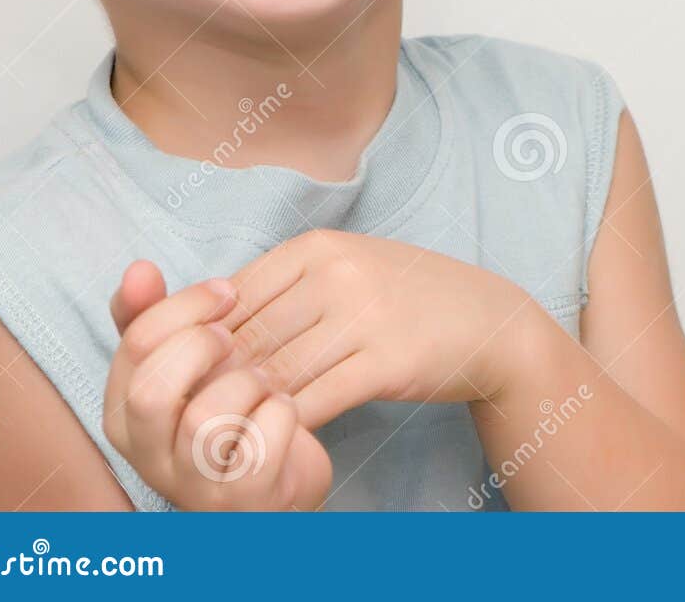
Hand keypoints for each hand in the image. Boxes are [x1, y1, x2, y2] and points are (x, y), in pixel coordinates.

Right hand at [103, 263, 332, 510]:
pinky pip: (260, 447)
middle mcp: (147, 457)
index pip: (135, 345)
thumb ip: (158, 318)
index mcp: (124, 414)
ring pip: (205, 419)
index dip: (187, 305)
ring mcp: (193, 486)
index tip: (227, 291)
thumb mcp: (191, 363)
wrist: (281, 480)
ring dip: (248, 385)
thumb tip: (138, 268)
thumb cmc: (232, 412)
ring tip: (265, 381)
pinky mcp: (242, 500)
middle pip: (153, 389)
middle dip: (205, 348)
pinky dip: (281, 415)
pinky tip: (286, 408)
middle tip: (238, 338)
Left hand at [216, 228, 553, 429]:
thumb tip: (210, 319)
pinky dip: (288, 424)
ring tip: (228, 434)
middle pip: (249, 335)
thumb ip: (287, 287)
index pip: (233, 294)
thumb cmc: (409, 298)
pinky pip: (318, 400)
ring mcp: (364, 316)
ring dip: (247, 407)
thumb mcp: (348, 269)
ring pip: (277, 371)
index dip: (203, 340)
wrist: (491, 322)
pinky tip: (277, 439)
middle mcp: (337, 273)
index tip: (193, 376)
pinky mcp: (388, 362)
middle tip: (195, 415)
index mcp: (317, 246)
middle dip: (217, 380)